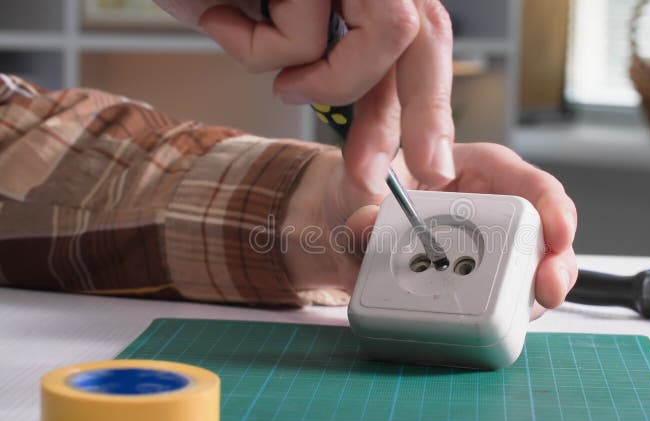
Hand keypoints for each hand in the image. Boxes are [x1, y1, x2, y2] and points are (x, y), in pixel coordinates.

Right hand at [155, 0, 456, 194]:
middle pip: (425, 34)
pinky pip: (303, 36)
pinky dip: (253, 47)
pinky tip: (219, 17)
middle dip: (418, 114)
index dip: (429, 103)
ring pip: (387, 36)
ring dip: (328, 82)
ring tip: (282, 82)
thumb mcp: (283, 36)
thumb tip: (379, 140)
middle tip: (389, 173)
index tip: (427, 163)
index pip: (423, 38)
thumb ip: (337, 71)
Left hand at [283, 143, 577, 313]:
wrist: (348, 225)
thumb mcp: (359, 191)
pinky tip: (500, 325)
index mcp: (477, 169)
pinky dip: (507, 312)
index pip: (527, 181)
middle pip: (544, 232)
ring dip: (535, 294)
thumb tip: (367, 225)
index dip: (551, 205)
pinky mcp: (482, 280)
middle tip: (549, 288)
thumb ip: (362, 210)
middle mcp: (494, 207)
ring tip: (527, 311)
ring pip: (532, 270)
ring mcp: (492, 247)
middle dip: (556, 261)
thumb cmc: (366, 192)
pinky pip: (505, 297)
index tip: (558, 232)